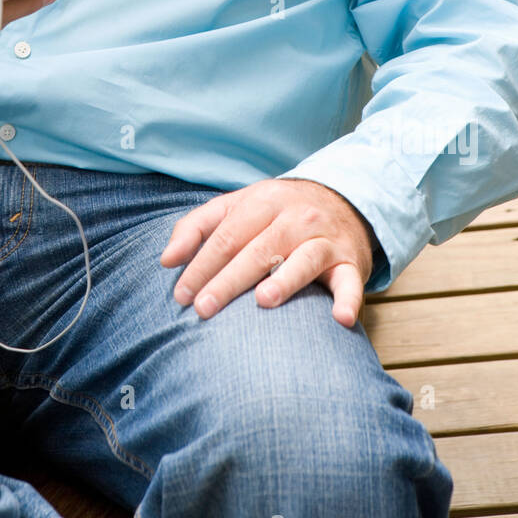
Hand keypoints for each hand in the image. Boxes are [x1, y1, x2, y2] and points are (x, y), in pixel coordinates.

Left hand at [160, 177, 374, 326]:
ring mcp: (324, 238)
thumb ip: (197, 227)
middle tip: (204, 309)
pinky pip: (351, 280)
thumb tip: (166, 260)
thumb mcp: (236, 206)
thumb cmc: (276, 212)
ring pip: (304, 258)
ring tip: (263, 301)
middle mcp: (295, 217)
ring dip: (286, 280)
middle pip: (259, 250)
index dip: (202, 265)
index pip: (227, 236)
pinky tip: (340, 318)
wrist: (342, 199)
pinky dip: (349, 299)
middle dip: (229, 279)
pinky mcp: (350, 261)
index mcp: (262, 201)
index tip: (181, 295)